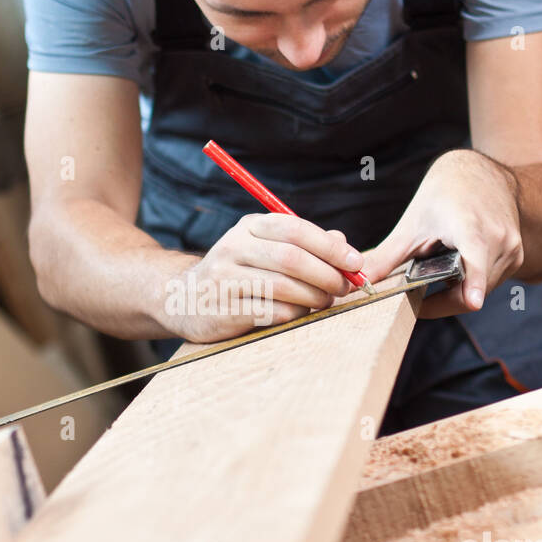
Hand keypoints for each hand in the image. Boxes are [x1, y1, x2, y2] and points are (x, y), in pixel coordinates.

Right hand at [166, 214, 364, 341]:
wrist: (185, 299)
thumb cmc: (238, 273)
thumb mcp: (264, 249)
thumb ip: (302, 244)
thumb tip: (342, 242)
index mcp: (248, 227)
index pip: (294, 229)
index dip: (330, 246)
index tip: (356, 262)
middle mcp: (233, 248)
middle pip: (291, 258)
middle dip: (327, 274)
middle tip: (344, 286)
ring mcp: (225, 279)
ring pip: (283, 287)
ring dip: (314, 297)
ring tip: (325, 301)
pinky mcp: (224, 310)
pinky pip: (271, 312)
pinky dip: (295, 314)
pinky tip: (299, 313)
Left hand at [359, 149, 523, 318]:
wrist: (481, 174)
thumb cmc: (445, 194)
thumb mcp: (412, 224)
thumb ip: (386, 258)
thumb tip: (359, 283)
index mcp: (471, 227)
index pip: (476, 259)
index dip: (474, 283)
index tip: (472, 302)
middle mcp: (498, 239)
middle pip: (469, 291)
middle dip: (441, 299)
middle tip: (417, 295)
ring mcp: (512, 250)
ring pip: (478, 292)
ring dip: (455, 292)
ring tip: (439, 269)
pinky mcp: (517, 258)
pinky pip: (489, 285)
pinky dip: (470, 284)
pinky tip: (456, 266)